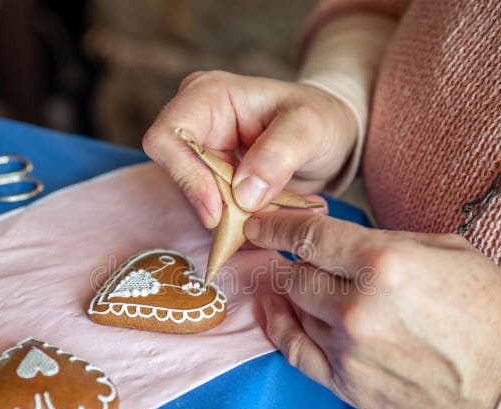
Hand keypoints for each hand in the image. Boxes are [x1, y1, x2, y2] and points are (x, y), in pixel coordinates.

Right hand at [142, 71, 356, 227]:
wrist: (333, 136)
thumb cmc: (321, 119)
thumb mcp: (311, 128)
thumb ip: (278, 154)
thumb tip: (243, 194)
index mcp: (206, 95)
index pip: (167, 138)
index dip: (185, 176)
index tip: (217, 211)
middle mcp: (196, 123)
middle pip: (176, 174)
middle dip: (211, 202)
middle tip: (250, 219)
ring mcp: (203, 153)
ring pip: (194, 198)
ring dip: (229, 216)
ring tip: (270, 214)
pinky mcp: (215, 181)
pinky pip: (214, 210)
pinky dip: (239, 221)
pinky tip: (268, 216)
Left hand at [244, 211, 500, 408]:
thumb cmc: (489, 312)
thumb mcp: (446, 250)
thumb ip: (385, 241)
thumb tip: (341, 240)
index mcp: (384, 264)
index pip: (309, 237)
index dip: (277, 226)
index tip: (260, 223)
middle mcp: (358, 308)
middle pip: (296, 276)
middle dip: (296, 262)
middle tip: (299, 258)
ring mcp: (349, 351)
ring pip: (295, 311)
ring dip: (294, 295)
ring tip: (295, 283)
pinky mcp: (348, 386)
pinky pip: (295, 352)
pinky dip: (280, 328)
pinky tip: (275, 313)